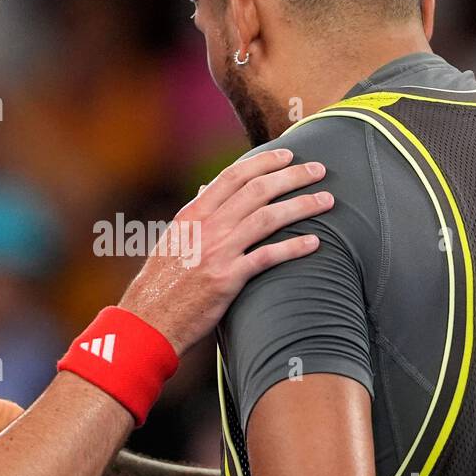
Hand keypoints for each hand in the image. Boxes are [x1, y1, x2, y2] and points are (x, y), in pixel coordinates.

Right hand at [118, 149, 331, 354]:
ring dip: (302, 205)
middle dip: (292, 176)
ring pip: (267, 218)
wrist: (149, 320)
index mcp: (193, 215)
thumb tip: (207, 188)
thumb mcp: (172, 240)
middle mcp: (206, 228)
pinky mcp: (228, 280)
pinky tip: (315, 243)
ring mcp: (217, 252)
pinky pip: (267, 257)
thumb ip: (194, 214)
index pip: (233, 176)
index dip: (264, 162)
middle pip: (257, 190)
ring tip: (326, 200)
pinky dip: (293, 248)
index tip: (287, 155)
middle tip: (318, 169)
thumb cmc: (161, 282)